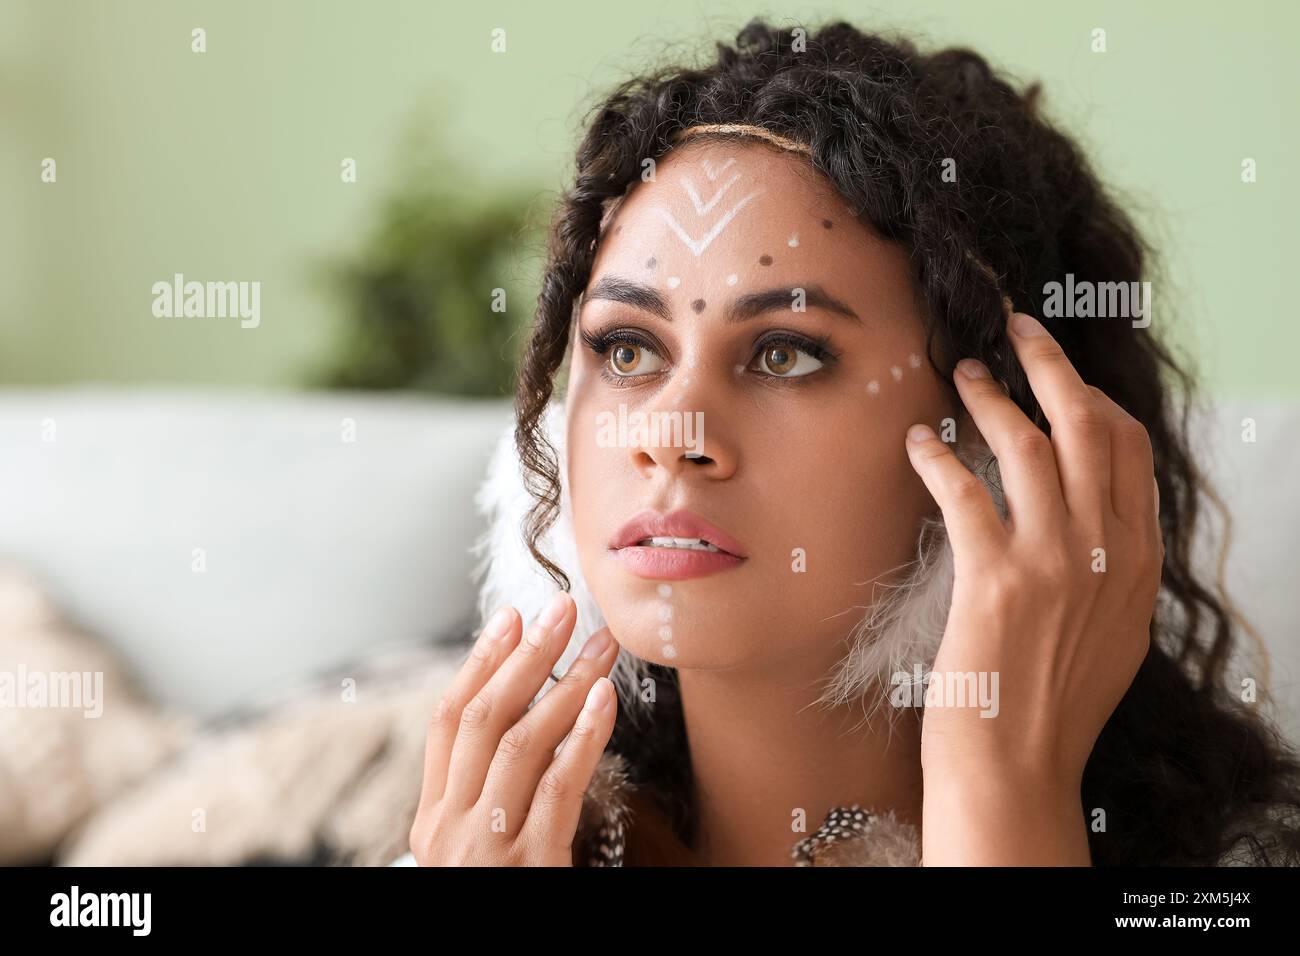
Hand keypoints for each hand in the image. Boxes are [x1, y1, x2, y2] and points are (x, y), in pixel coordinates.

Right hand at [408, 591, 620, 865]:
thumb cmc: (500, 897)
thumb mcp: (476, 854)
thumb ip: (487, 799)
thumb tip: (522, 728)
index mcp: (433, 821)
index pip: (447, 721)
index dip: (480, 662)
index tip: (511, 615)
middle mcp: (449, 828)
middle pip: (480, 718)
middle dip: (524, 655)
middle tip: (563, 607)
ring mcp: (485, 849)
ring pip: (517, 741)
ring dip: (564, 683)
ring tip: (602, 644)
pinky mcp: (528, 868)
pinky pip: (557, 788)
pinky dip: (582, 737)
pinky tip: (603, 701)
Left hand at [904, 311, 1162, 796]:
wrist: (1016, 767)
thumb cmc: (1050, 707)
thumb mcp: (1108, 638)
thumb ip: (1108, 575)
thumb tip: (1092, 527)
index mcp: (1137, 566)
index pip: (1131, 453)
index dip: (1095, 400)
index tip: (1064, 375)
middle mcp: (1105, 554)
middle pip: (1089, 429)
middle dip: (1053, 367)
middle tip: (1018, 329)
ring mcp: (1053, 565)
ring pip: (1032, 447)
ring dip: (992, 399)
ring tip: (962, 373)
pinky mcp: (995, 581)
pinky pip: (967, 493)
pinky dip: (939, 458)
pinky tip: (918, 442)